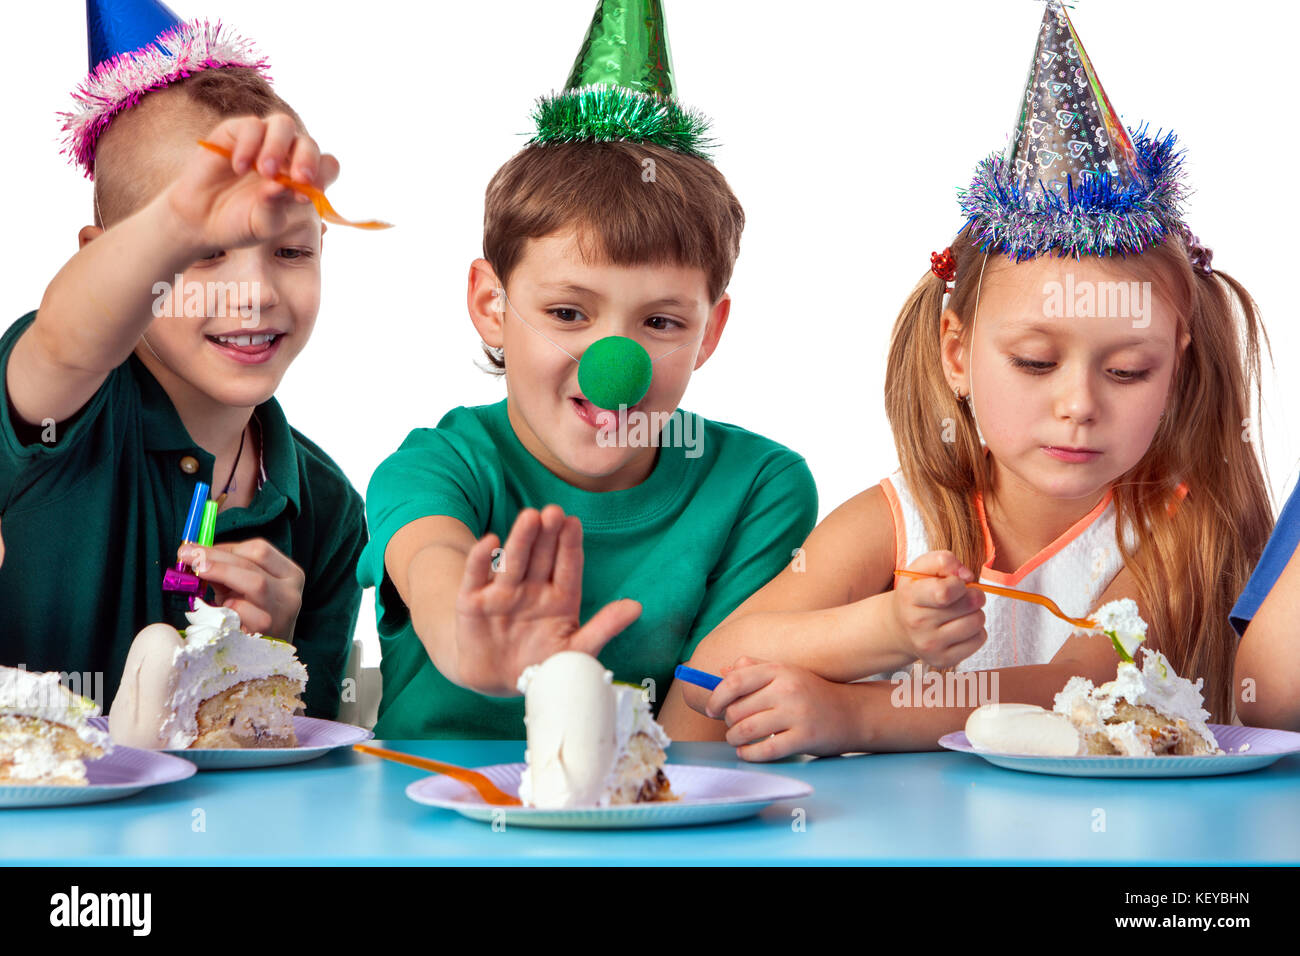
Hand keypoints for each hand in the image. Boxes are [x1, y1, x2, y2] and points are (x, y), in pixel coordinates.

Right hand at [163, 113, 339, 252]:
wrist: (200, 220)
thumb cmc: (239, 223)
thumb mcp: (261, 224)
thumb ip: (275, 208)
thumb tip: (284, 187)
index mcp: (302, 178)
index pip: (327, 166)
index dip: (324, 174)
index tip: (312, 191)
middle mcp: (287, 156)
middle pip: (309, 143)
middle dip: (307, 159)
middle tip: (299, 179)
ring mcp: (263, 140)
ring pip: (282, 125)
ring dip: (278, 147)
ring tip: (265, 172)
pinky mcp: (236, 131)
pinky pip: (251, 126)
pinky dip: (249, 145)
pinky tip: (240, 167)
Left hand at [179, 538, 304, 640]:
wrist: (264, 657)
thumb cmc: (251, 617)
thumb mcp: (243, 590)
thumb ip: (226, 572)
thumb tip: (193, 554)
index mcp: (289, 574)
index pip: (259, 550)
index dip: (226, 547)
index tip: (200, 549)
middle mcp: (291, 591)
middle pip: (253, 562)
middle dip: (215, 556)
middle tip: (187, 554)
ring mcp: (283, 612)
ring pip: (256, 582)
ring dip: (222, 572)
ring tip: (196, 571)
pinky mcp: (269, 631)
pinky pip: (246, 612)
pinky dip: (230, 605)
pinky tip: (219, 607)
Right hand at [453, 504, 641, 695]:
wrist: (495, 682)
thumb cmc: (540, 664)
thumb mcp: (575, 651)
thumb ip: (604, 628)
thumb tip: (637, 606)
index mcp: (560, 598)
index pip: (567, 566)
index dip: (570, 545)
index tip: (573, 523)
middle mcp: (532, 589)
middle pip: (541, 557)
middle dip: (547, 534)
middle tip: (553, 512)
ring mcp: (502, 594)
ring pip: (513, 562)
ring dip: (521, 540)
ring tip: (530, 517)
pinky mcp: (472, 603)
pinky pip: (476, 577)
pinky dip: (481, 559)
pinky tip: (490, 540)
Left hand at [705, 656, 863, 760]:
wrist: (852, 713)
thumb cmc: (812, 693)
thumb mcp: (786, 673)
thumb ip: (754, 669)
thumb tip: (721, 673)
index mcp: (779, 670)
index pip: (734, 681)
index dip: (716, 697)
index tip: (710, 709)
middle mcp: (787, 689)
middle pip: (738, 709)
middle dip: (728, 722)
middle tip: (732, 727)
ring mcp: (796, 714)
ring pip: (746, 730)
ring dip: (734, 739)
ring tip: (737, 740)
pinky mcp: (804, 738)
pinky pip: (765, 750)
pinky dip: (749, 754)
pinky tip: (747, 752)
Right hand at [888, 550, 985, 666]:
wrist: (899, 626)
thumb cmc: (916, 592)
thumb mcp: (921, 568)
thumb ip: (944, 560)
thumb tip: (967, 576)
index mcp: (910, 597)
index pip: (945, 592)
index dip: (959, 583)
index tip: (956, 583)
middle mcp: (917, 624)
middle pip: (969, 605)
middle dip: (974, 595)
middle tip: (965, 595)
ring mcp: (930, 645)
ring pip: (977, 622)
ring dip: (975, 613)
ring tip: (961, 612)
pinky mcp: (943, 660)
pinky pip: (979, 640)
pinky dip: (976, 630)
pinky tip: (961, 626)